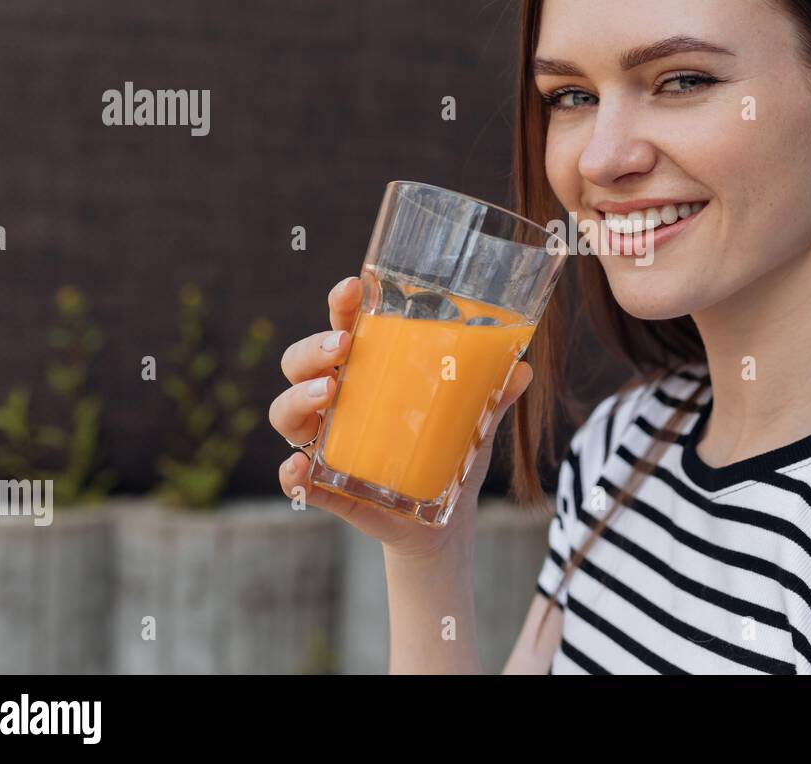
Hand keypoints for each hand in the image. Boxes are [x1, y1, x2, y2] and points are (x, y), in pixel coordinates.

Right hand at [268, 275, 532, 558]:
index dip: (341, 304)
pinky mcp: (325, 486)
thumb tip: (524, 369)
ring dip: (298, 398)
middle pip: (300, 362)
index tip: (354, 287)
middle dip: (313, 347)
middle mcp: (335, 401)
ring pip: (286, 414)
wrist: (443, 522)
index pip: (341, 326)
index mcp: (368, 372)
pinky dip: (292, 475)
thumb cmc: (450, 455)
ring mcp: (324, 443)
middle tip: (344, 346)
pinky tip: (301, 470)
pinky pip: (294, 480)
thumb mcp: (474, 422)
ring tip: (327, 391)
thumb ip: (494, 396)